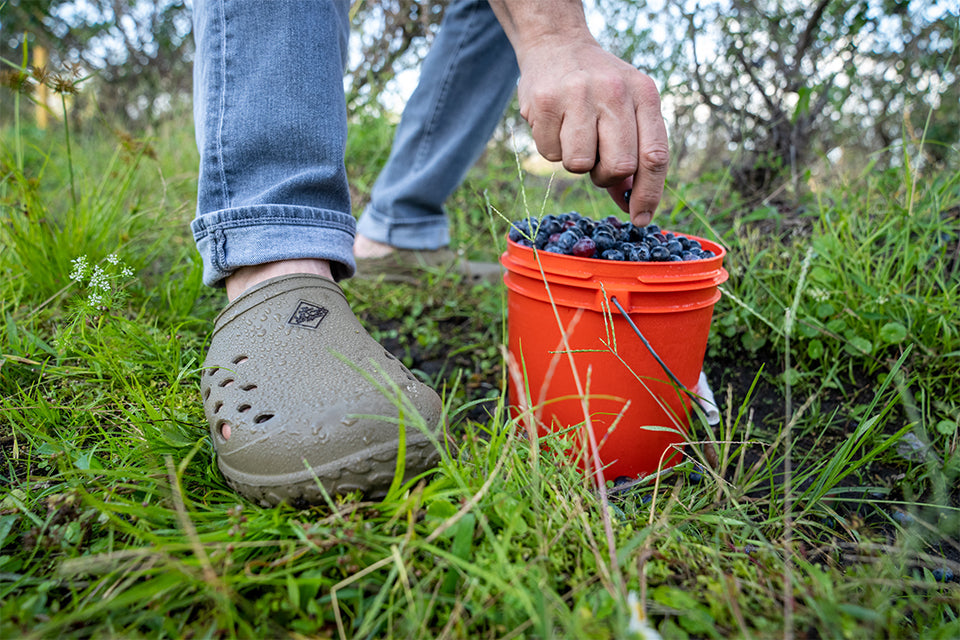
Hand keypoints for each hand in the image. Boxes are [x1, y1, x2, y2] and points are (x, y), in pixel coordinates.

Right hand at [516, 39, 667, 225]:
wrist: (556, 44)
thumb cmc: (597, 88)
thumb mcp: (625, 109)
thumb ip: (633, 154)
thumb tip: (632, 205)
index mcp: (644, 94)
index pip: (655, 156)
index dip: (649, 194)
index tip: (640, 219)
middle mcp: (615, 91)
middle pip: (619, 166)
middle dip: (605, 175)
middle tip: (596, 160)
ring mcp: (579, 94)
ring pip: (580, 165)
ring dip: (576, 162)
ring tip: (573, 135)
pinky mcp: (546, 101)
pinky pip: (550, 154)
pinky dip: (551, 149)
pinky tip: (554, 123)